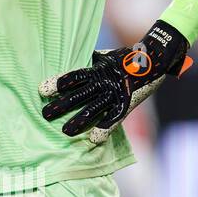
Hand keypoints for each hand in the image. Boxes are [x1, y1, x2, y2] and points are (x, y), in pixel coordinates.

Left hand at [39, 20, 191, 143]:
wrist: (155, 58)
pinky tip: (93, 139)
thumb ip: (90, 63)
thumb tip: (72, 64)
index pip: (74, 76)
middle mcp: (104, 82)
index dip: (59, 84)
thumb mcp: (106, 57)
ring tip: (65, 131)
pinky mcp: (127, 103)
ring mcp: (115, 93)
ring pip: (93, 109)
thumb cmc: (126, 57)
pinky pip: (114, 118)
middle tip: (45, 114)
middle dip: (61, 105)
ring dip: (78, 121)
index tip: (42, 90)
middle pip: (79, 94)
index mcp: (97, 69)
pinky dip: (104, 129)